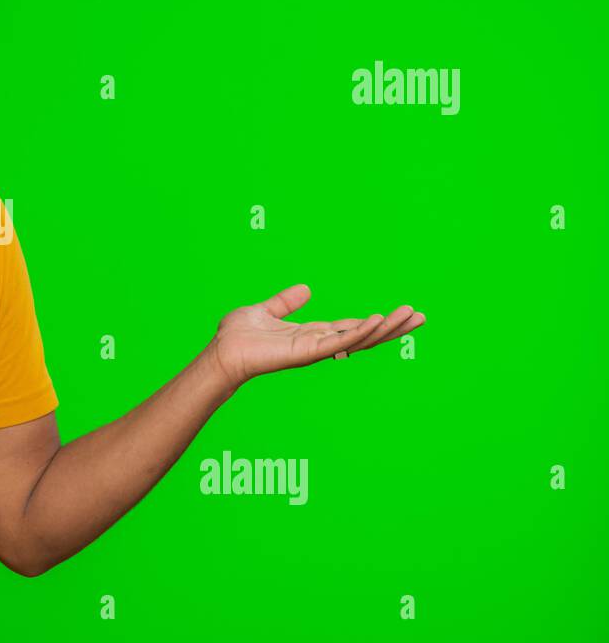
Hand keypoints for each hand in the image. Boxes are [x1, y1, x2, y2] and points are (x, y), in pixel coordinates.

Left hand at [204, 283, 424, 387]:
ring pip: (359, 339)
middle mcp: (318, 343)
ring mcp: (315, 349)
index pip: (352, 327)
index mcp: (312, 334)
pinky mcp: (307, 352)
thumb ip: (285, 302)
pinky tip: (377, 320)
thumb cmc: (237, 336)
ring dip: (386, 328)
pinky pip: (339, 342)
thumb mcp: (265, 310)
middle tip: (421, 317)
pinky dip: (359, 332)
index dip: (376, 322)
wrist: (221, 352)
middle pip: (364, 335)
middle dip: (393, 327)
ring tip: (411, 316)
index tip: (401, 314)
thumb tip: (306, 289)